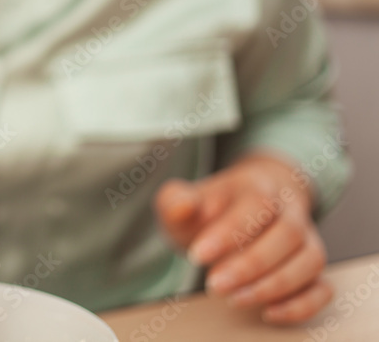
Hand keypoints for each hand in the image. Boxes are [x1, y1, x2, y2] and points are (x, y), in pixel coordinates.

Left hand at [155, 153, 330, 324]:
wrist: (240, 205)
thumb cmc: (209, 208)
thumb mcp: (184, 200)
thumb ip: (176, 202)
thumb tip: (182, 206)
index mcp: (257, 186)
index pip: (256, 204)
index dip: (230, 232)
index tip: (197, 256)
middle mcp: (290, 211)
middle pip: (287, 234)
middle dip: (251, 265)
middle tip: (215, 284)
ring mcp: (306, 240)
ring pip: (310, 260)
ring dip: (275, 286)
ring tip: (235, 299)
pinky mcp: (310, 268)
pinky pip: (323, 288)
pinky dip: (302, 305)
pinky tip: (269, 312)